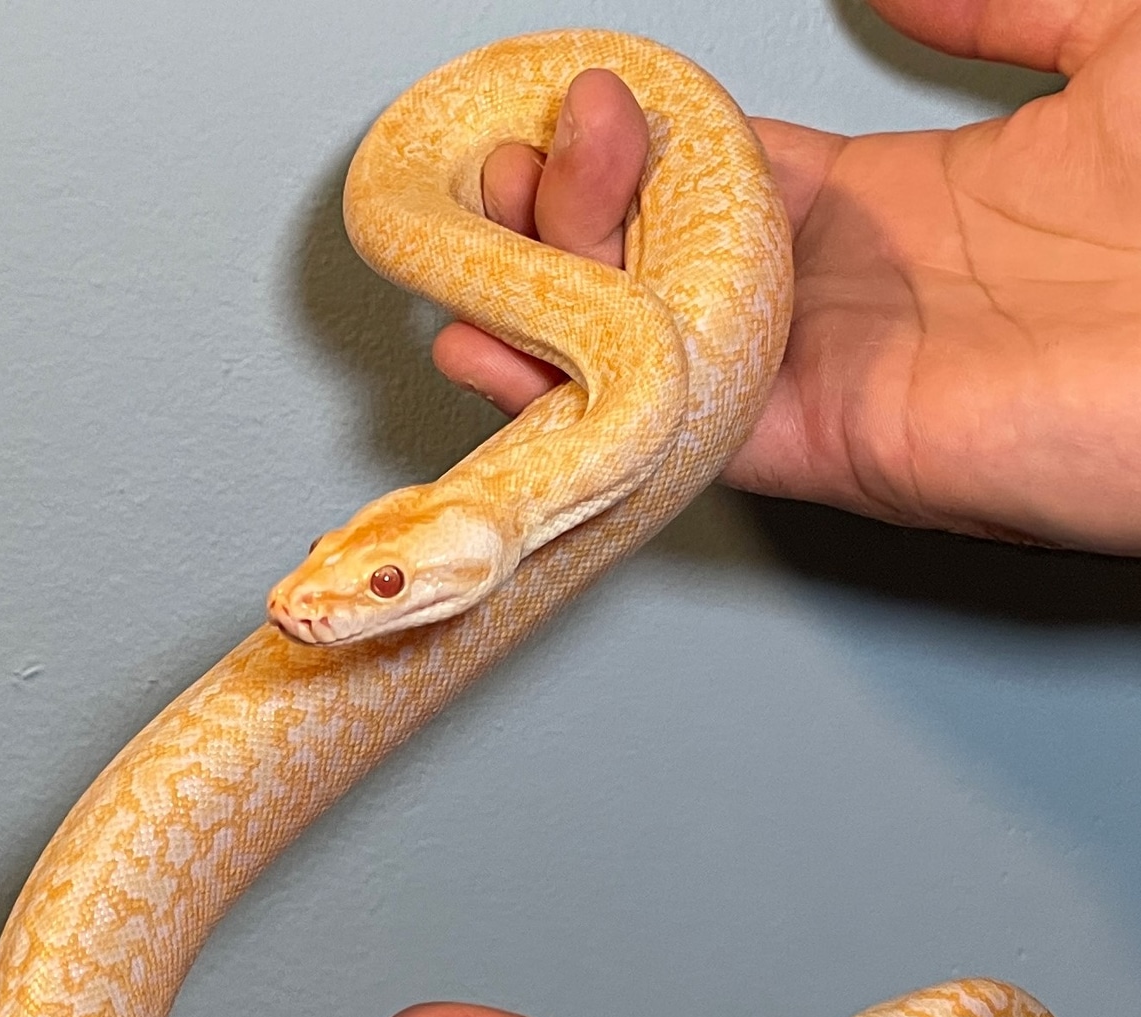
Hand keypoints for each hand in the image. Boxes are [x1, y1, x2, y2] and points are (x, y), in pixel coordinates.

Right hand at [435, 0, 1140, 551]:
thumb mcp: (1121, 36)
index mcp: (902, 207)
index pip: (732, 174)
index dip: (645, 144)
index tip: (576, 104)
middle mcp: (851, 299)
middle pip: (671, 261)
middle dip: (576, 220)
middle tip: (513, 170)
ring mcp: (836, 378)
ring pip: (655, 347)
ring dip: (552, 302)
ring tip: (468, 252)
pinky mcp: (835, 449)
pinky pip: (681, 426)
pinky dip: (579, 394)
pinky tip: (497, 344)